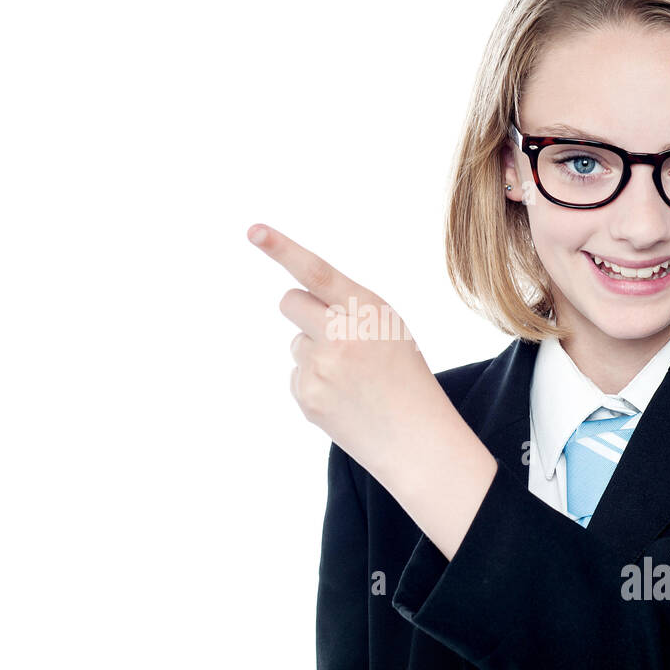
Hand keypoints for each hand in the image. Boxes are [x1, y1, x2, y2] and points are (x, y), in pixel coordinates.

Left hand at [247, 223, 447, 483]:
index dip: (282, 248)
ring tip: (352, 379)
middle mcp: (341, 333)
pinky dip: (315, 384)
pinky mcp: (306, 395)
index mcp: (367, 308)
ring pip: (296, 344)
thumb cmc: (405, 377)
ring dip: (316, 354)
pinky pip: (297, 375)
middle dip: (302, 312)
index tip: (254, 230)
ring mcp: (320, 366)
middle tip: (332, 334)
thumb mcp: (388, 328)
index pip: (316, 271)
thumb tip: (297, 305)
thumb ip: (348, 310)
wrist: (416, 439)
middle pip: (290, 302)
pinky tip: (343, 399)